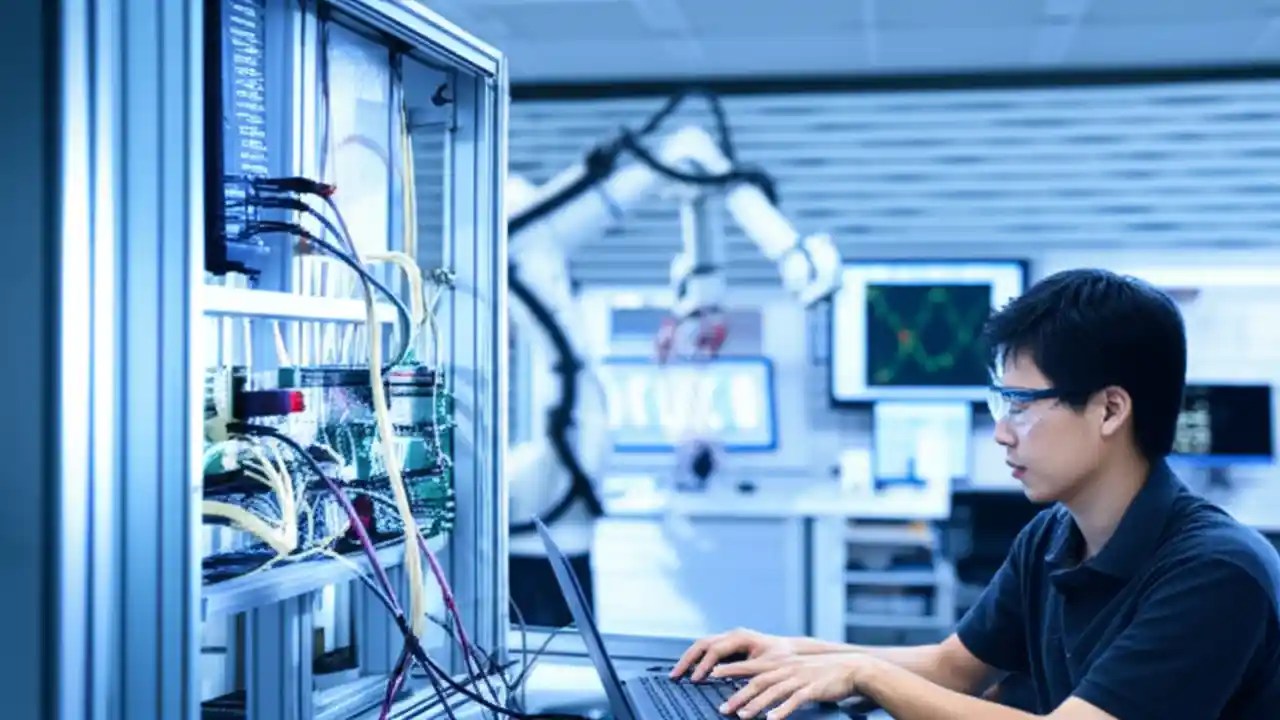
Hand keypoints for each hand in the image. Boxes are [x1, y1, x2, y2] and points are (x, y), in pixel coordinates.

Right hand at [670, 628, 797, 681]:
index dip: (702, 665)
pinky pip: (708, 649)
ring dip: (689, 658)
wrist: (792, 650)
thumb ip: (740, 669)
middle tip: (675, 675)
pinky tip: (691, 669)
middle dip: (687, 659)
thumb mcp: (762, 665)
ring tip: (678, 673)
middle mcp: (732, 635)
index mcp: (739, 637)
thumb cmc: (781, 658)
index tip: (694, 679)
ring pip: (702, 645)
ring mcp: (730, 638)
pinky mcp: (730, 645)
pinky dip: (696, 659)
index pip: (714, 649)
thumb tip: (718, 673)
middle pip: (702, 644)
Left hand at [711, 654, 872, 718]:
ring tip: (741, 716)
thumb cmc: (823, 672)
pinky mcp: (813, 689)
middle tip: (722, 708)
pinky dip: (781, 710)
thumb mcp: (797, 669)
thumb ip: (779, 675)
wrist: (852, 669)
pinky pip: (794, 701)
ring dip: (755, 705)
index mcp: (781, 663)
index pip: (751, 666)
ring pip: (772, 691)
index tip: (712, 674)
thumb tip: (761, 686)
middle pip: (757, 682)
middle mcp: (787, 669)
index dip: (731, 670)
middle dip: (738, 695)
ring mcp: (799, 678)